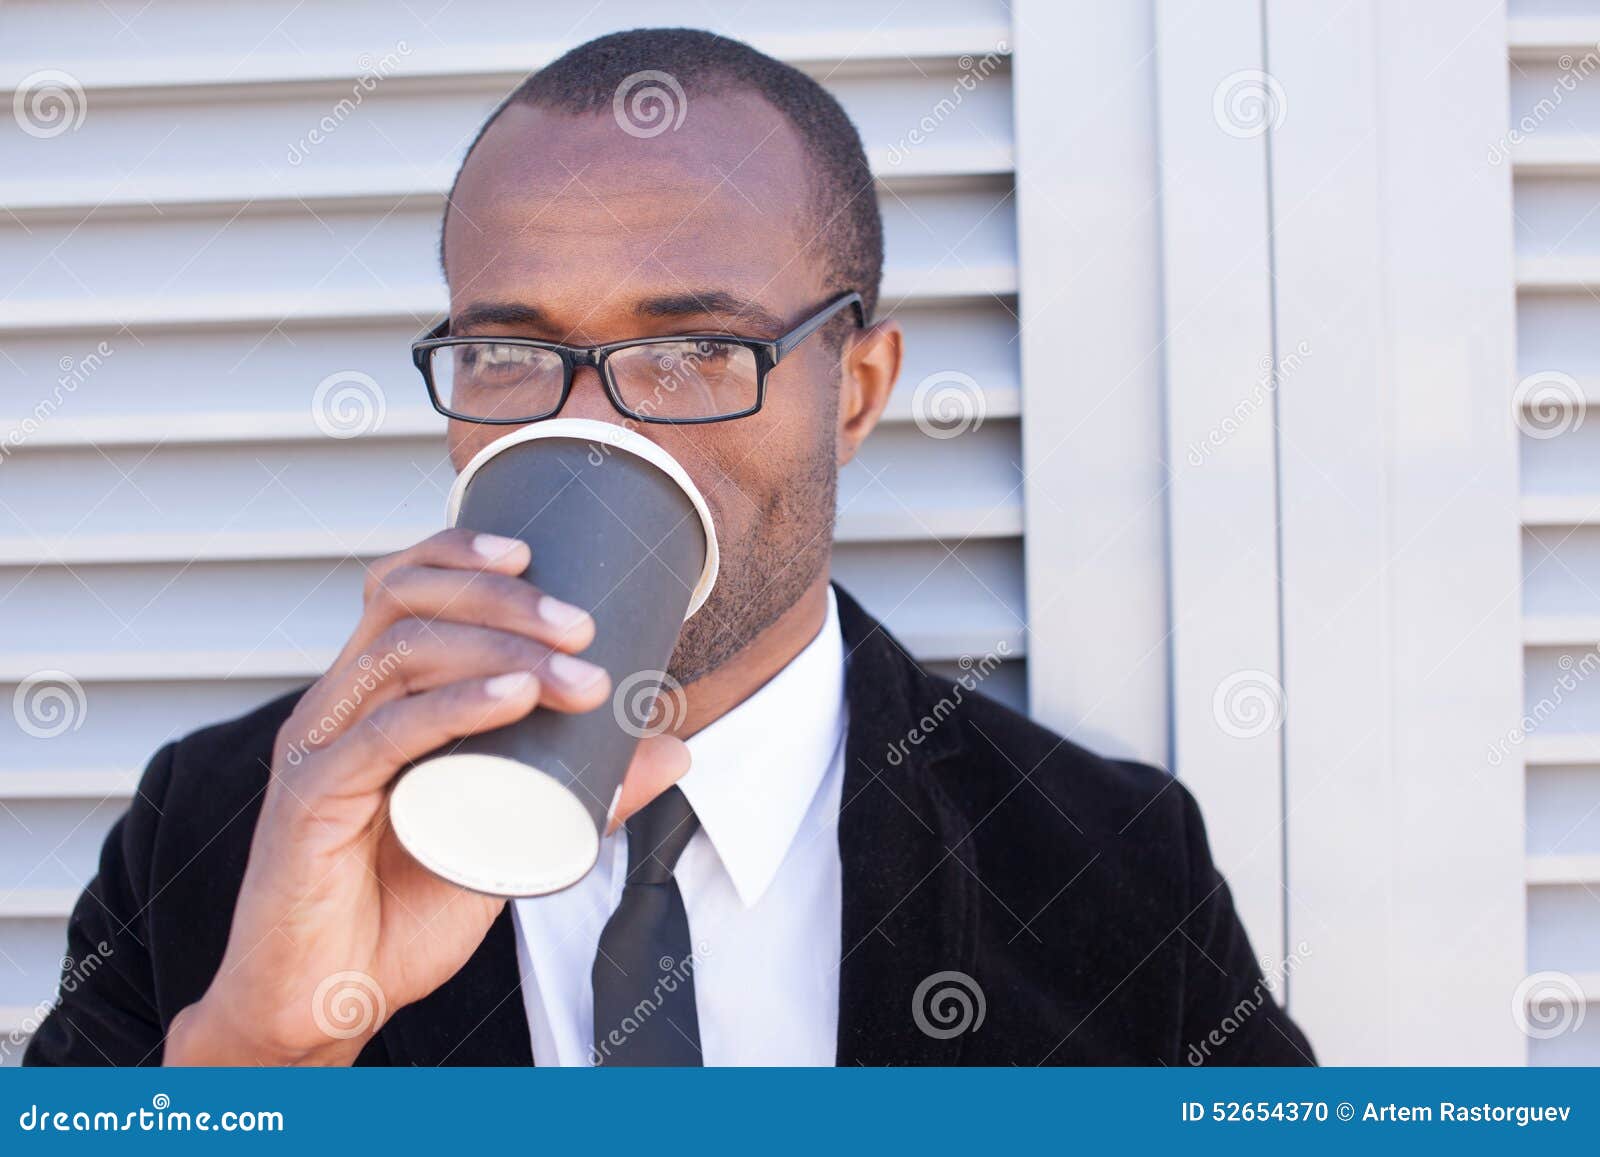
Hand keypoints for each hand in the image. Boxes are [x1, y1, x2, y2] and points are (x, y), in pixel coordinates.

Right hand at [164, 529, 687, 1065]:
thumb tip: (672, 747)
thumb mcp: (507, 836)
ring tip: (576, 673)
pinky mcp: (308, 802)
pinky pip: (383, 735)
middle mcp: (335, 706)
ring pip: (401, 654)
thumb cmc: (400, 910)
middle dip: (502, 597)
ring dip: (500, 647)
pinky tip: (515, 698)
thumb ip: (581, 790)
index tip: (538, 554)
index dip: (460, 554)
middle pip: (404, 602)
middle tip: (584, 627)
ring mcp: (317, 748)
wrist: (324, 1000)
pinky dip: (458, 706)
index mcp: (369, 697)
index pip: (400, 588)